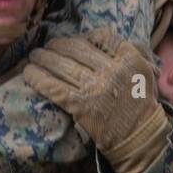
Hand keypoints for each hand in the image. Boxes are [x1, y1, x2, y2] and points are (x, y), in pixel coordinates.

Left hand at [25, 27, 168, 172]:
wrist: (139, 136)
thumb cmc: (140, 103)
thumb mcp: (143, 70)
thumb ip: (128, 51)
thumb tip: (102, 37)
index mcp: (128, 58)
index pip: (101, 36)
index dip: (83, 36)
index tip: (73, 40)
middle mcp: (111, 70)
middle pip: (77, 49)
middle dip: (57, 45)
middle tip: (46, 46)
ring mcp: (96, 88)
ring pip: (63, 66)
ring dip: (43, 59)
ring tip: (33, 57)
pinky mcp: (81, 105)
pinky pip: (54, 87)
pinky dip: (38, 79)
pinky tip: (29, 74)